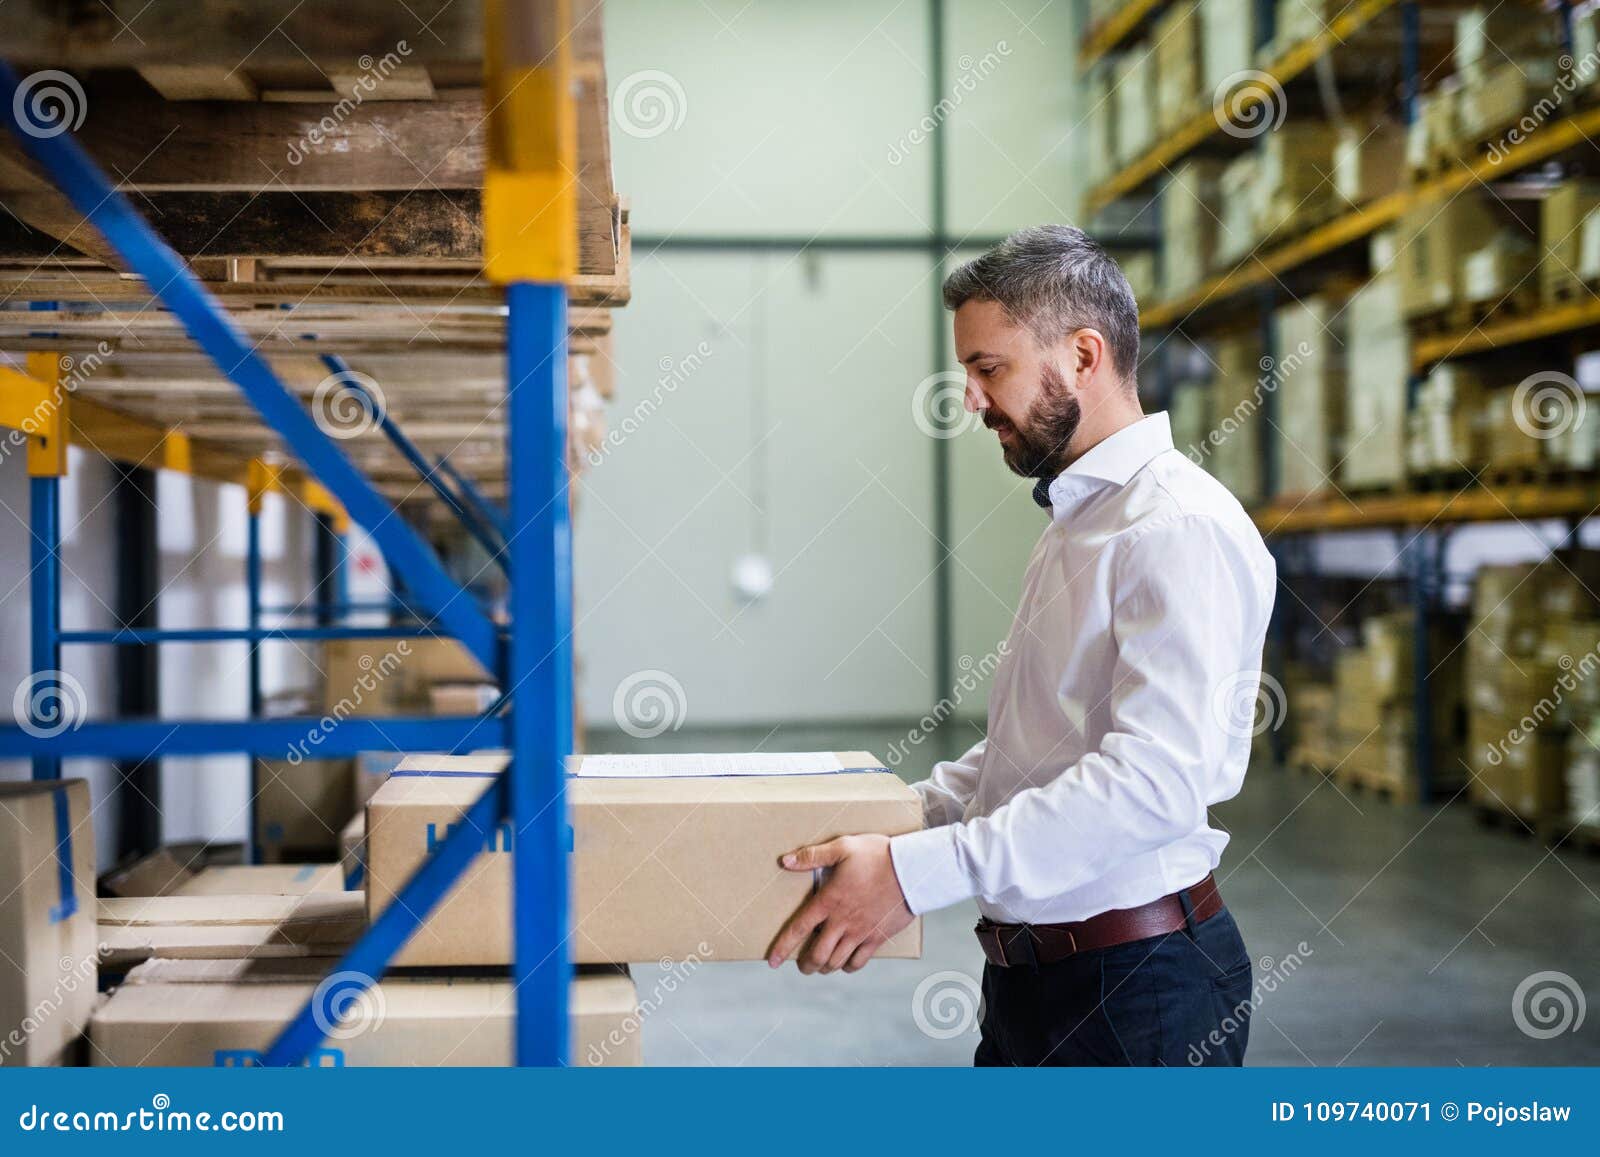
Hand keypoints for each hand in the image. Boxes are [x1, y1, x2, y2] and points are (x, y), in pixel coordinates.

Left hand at [767, 834, 914, 974]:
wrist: (913, 869)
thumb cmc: (878, 855)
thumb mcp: (843, 847)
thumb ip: (813, 856)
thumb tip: (785, 861)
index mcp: (829, 900)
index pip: (798, 929)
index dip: (783, 947)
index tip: (771, 962)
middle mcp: (842, 921)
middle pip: (817, 954)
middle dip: (806, 965)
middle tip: (802, 965)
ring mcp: (861, 932)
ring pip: (836, 961)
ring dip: (825, 967)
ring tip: (820, 966)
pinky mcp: (877, 937)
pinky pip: (859, 961)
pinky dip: (848, 966)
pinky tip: (845, 963)